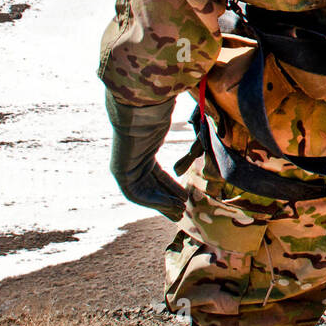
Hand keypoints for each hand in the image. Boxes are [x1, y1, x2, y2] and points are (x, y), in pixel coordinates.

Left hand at [106, 90, 186, 221]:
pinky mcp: (121, 174)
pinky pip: (137, 194)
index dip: (171, 188)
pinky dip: (154, 201)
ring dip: (162, 204)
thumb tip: (203, 114)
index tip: (184, 197)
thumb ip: (180, 133)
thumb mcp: (170, 128)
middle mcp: (133, 162)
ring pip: (145, 193)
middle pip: (151, 187)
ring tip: (179, 211)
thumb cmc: (156, 114)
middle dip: (167, 200)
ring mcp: (125, 168)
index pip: (157, 176)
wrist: (138, 114)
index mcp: (143, 153)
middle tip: (181, 212)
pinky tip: (170, 205)